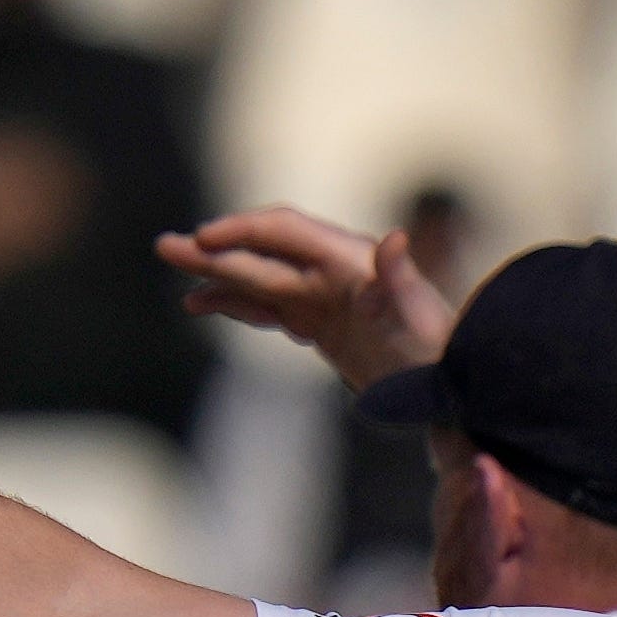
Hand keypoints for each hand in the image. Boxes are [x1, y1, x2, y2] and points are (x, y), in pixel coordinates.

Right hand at [155, 208, 455, 387]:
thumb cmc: (438, 351)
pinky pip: (267, 307)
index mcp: (349, 259)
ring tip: (174, 278)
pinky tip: (200, 306)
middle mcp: (332, 271)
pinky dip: (234, 305)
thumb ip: (403, 278)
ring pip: (258, 278)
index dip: (243, 231)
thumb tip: (395, 239)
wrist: (451, 385)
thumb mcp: (420, 317)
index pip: (285, 231)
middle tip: (164, 247)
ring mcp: (323, 297)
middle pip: (262, 252)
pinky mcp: (319, 323)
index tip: (203, 240)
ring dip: (217, 276)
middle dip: (213, 251)